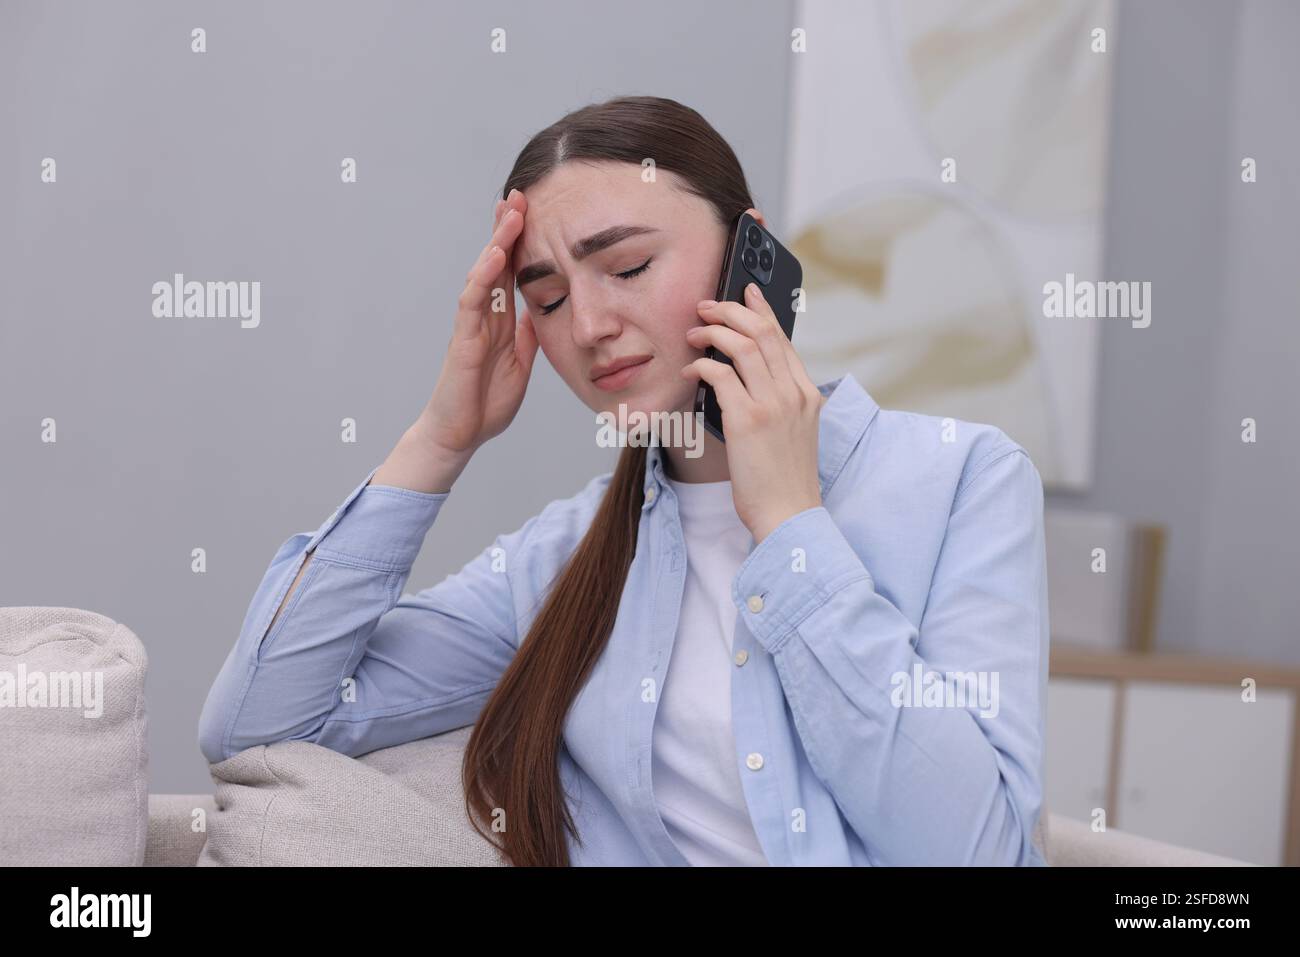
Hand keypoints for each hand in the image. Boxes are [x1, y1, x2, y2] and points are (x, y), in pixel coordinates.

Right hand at [417, 188, 539, 458]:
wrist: (461, 435)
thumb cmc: (486, 403)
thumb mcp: (521, 364)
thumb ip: (528, 335)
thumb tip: (542, 309)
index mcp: (500, 320)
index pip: (511, 272)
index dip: (521, 243)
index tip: (534, 212)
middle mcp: (484, 316)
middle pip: (496, 263)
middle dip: (507, 228)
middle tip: (520, 194)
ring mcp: (471, 324)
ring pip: (483, 273)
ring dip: (496, 241)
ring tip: (510, 211)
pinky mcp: (462, 339)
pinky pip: (471, 301)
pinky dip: (483, 276)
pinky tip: (494, 255)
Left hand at [680, 282, 824, 543]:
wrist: (789, 515)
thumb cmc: (784, 481)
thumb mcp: (794, 433)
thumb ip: (779, 402)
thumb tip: (746, 377)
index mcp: (807, 395)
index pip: (783, 339)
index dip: (761, 310)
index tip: (745, 292)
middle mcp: (794, 393)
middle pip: (762, 333)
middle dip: (730, 311)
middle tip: (705, 306)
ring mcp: (773, 404)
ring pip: (741, 346)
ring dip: (712, 332)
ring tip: (693, 334)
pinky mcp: (747, 419)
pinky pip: (720, 374)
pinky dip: (701, 366)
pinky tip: (690, 371)